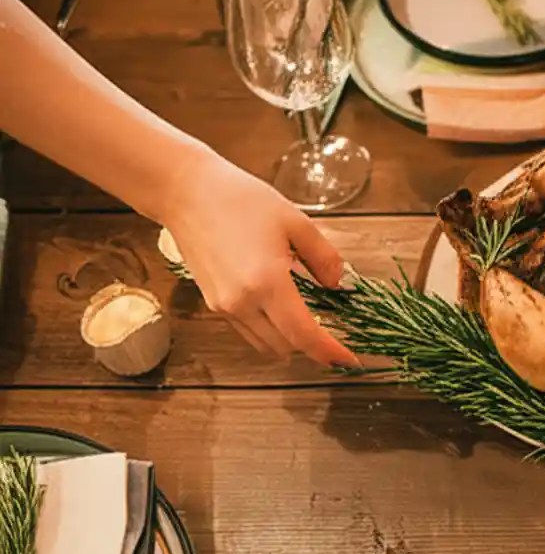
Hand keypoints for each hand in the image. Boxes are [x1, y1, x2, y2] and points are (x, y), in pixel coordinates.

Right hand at [160, 153, 357, 366]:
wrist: (186, 193)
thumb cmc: (240, 200)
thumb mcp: (296, 222)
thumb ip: (324, 258)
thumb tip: (339, 285)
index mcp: (266, 282)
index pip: (303, 335)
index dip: (329, 352)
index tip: (349, 361)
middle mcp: (241, 302)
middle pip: (285, 347)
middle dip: (312, 345)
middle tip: (334, 332)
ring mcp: (223, 306)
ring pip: (265, 344)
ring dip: (289, 339)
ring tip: (308, 317)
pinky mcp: (212, 303)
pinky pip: (248, 330)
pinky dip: (269, 329)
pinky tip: (280, 306)